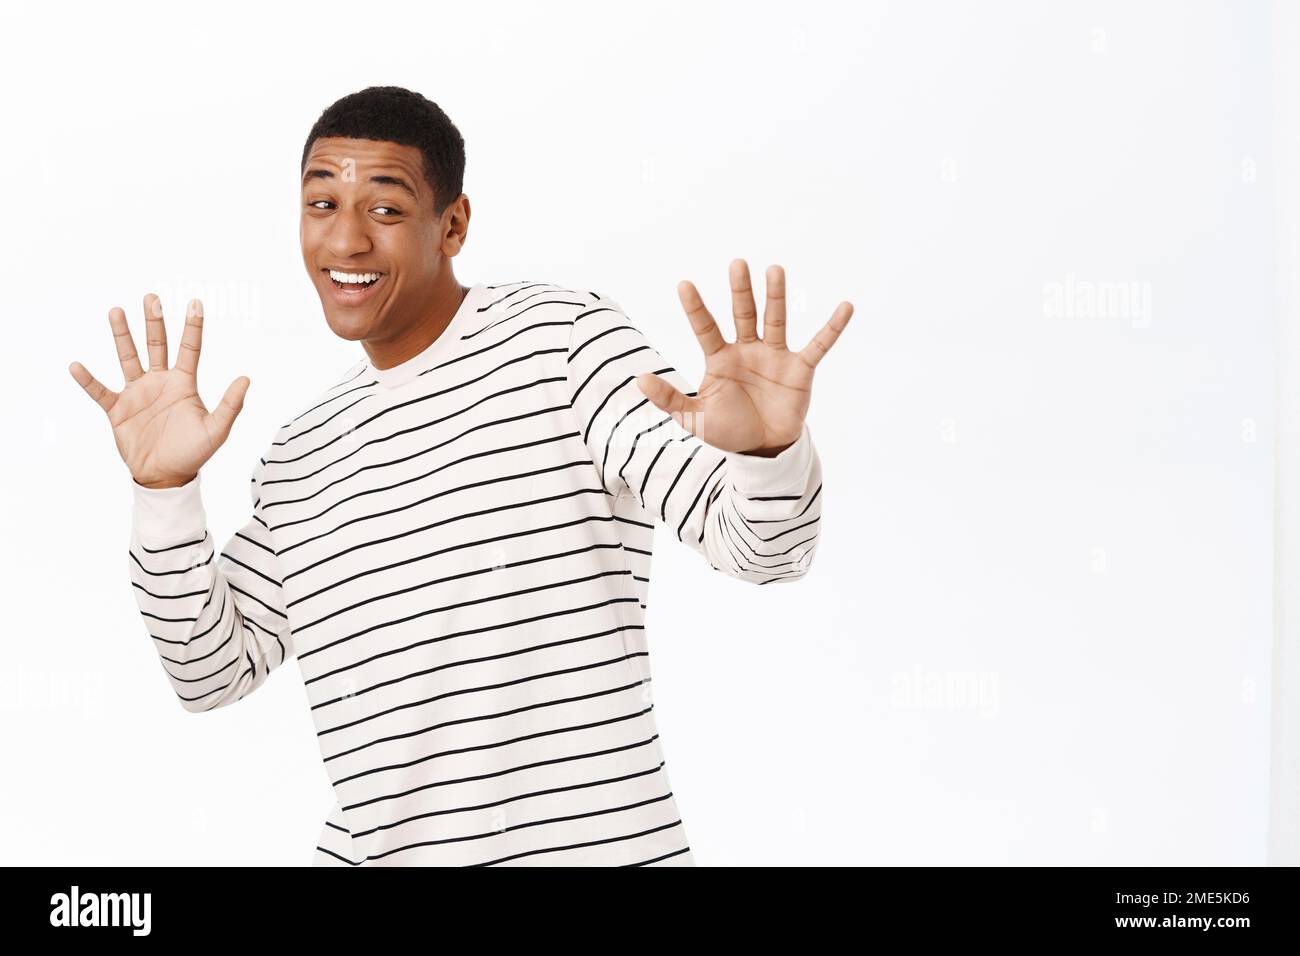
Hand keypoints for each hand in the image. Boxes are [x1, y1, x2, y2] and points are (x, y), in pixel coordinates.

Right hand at [68, 294, 250, 488]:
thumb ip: (230, 405)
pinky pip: (100, 391)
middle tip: (151, 297)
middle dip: (154, 322)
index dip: (193, 327)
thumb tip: (246, 379)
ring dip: (122, 336)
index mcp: (184, 384)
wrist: (166, 476)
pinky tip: (76, 365)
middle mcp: (160, 382)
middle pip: (157, 345)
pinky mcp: (117, 409)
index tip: (195, 302)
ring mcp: (137, 393)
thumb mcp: (216, 430)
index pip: (190, 349)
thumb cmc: (193, 453)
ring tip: (116, 311)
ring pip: (128, 358)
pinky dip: (88, 380)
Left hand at [636, 260, 852, 456]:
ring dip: (776, 296)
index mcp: (720, 359)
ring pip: (774, 320)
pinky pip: (818, 345)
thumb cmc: (729, 430)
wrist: (763, 450)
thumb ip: (670, 399)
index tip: (683, 284)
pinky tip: (845, 306)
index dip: (695, 308)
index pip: (705, 328)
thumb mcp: (695, 419)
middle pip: (742, 313)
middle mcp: (747, 349)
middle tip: (737, 263)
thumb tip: (639, 379)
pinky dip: (833, 327)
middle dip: (740, 290)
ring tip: (774, 269)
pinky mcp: (800, 369)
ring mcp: (775, 356)